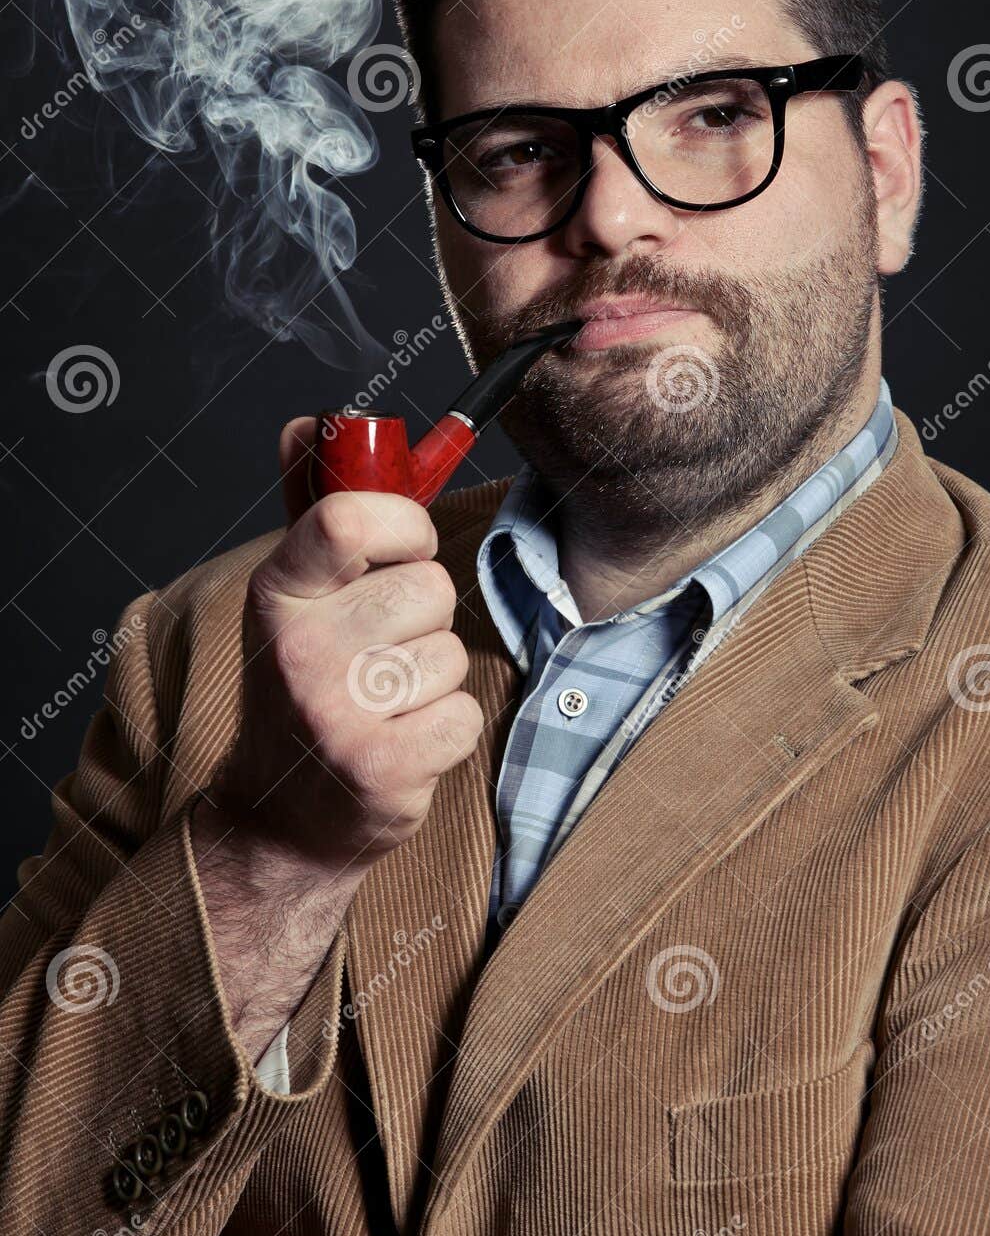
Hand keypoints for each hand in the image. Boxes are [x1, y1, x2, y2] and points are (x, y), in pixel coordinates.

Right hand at [201, 414, 483, 879]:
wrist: (281, 812)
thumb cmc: (302, 684)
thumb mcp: (293, 593)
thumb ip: (311, 506)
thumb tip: (309, 422)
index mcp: (279, 592)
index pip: (354, 516)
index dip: (404, 525)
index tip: (401, 549)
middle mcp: (300, 649)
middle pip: (429, 588)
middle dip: (423, 618)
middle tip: (379, 650)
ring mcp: (338, 713)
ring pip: (451, 653)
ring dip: (433, 678)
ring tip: (384, 700)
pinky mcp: (381, 769)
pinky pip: (464, 715)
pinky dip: (446, 729)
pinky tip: (402, 741)